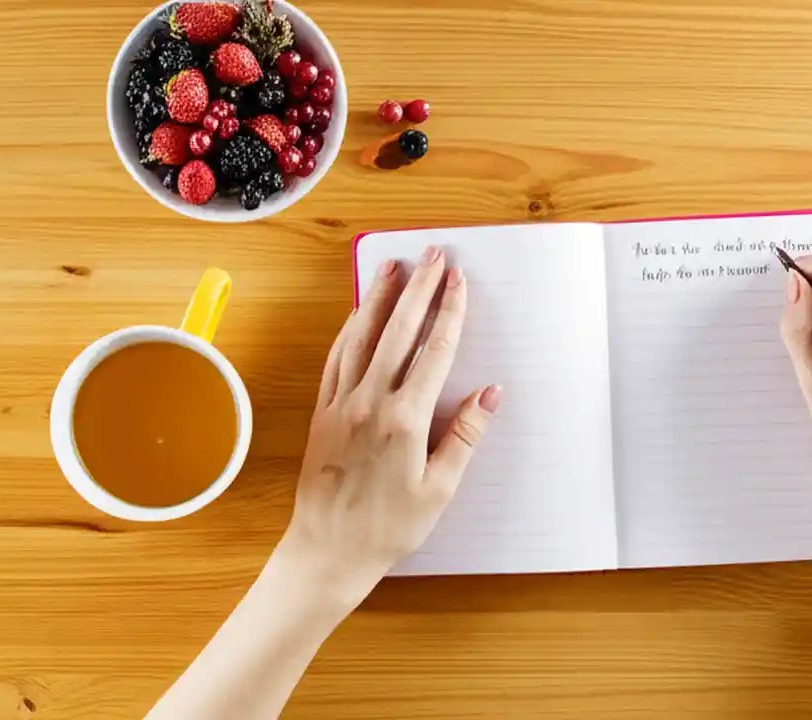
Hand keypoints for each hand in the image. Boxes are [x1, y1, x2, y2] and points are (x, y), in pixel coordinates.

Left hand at [287, 246, 501, 596]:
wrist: (328, 551)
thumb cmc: (389, 528)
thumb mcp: (439, 489)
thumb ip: (464, 436)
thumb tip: (490, 393)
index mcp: (405, 421)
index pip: (434, 351)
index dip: (449, 312)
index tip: (458, 280)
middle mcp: (370, 403)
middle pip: (398, 332)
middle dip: (418, 289)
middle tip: (432, 255)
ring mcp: (340, 405)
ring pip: (361, 338)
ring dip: (379, 298)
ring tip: (392, 266)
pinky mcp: (321, 414)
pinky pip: (335, 360)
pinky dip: (349, 331)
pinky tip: (357, 314)